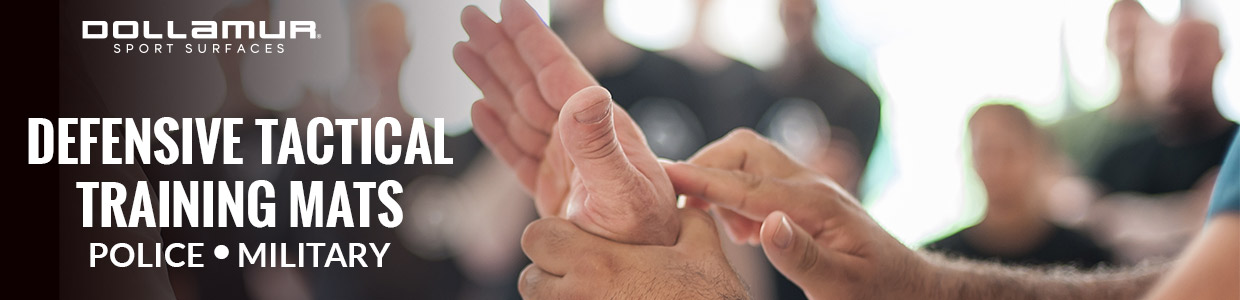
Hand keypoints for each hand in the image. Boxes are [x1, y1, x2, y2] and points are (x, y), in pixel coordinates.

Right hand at [454, 0, 678, 244]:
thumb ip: (601, 144)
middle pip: (532, 83)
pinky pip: (518, 152)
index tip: (508, 5)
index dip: (531, 39)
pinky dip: (497, 129)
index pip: (557, 73)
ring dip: (492, 79)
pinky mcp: (553, 191)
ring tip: (466, 50)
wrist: (643, 276)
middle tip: (472, 15)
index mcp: (600, 128)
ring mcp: (566, 163)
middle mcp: (582, 138)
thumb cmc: (645, 236)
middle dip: (502, 48)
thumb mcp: (624, 190)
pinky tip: (481, 108)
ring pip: (520, 110)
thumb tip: (584, 93)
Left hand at [519, 208, 747, 298]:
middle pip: (530, 279)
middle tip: (582, 274)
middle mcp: (577, 298)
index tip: (575, 241)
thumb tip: (682, 207)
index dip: (552, 236)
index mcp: (597, 263)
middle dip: (549, 274)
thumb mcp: (703, 250)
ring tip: (592, 294)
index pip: (536, 237)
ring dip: (558, 298)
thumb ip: (686, 218)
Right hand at [664, 129, 930, 298]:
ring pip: (750, 160)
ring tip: (710, 221)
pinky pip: (760, 179)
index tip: (660, 175)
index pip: (744, 184)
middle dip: (707, 167)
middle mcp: (810, 186)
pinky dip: (736, 194)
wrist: (913, 289)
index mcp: (814, 205)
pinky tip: (740, 231)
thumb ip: (802, 255)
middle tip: (680, 204)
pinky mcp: (807, 199)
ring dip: (721, 180)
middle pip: (745, 151)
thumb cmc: (879, 292)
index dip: (699, 179)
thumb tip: (767, 223)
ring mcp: (809, 188)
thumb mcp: (841, 286)